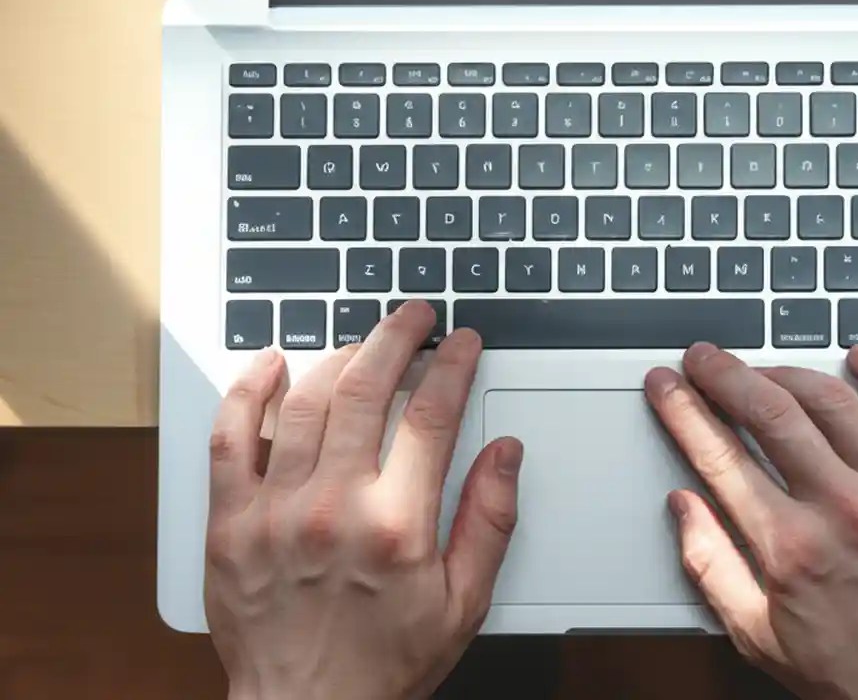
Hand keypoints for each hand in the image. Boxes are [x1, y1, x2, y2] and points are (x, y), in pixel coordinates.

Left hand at [205, 301, 521, 699]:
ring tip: (363, 338)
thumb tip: (506, 453)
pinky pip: (231, 437)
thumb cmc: (384, 663)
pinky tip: (272, 363)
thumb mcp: (464, 602)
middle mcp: (334, 507)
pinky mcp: (229, 522)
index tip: (461, 342)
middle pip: (367, 390)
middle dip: (397, 338)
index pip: (432, 415)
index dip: (451, 365)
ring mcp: (275, 510)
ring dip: (339, 355)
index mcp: (397, 526)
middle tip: (414, 316)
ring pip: (306, 401)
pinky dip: (249, 391)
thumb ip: (490, 520)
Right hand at [645, 343, 857, 699]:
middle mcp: (843, 510)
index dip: (684, 411)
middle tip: (704, 359)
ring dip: (789, 371)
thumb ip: (711, 567)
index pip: (720, 456)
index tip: (668, 388)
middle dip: (725, 375)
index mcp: (790, 547)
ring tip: (763, 366)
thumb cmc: (856, 676)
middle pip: (770, 412)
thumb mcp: (758, 637)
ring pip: (835, 402)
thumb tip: (684, 506)